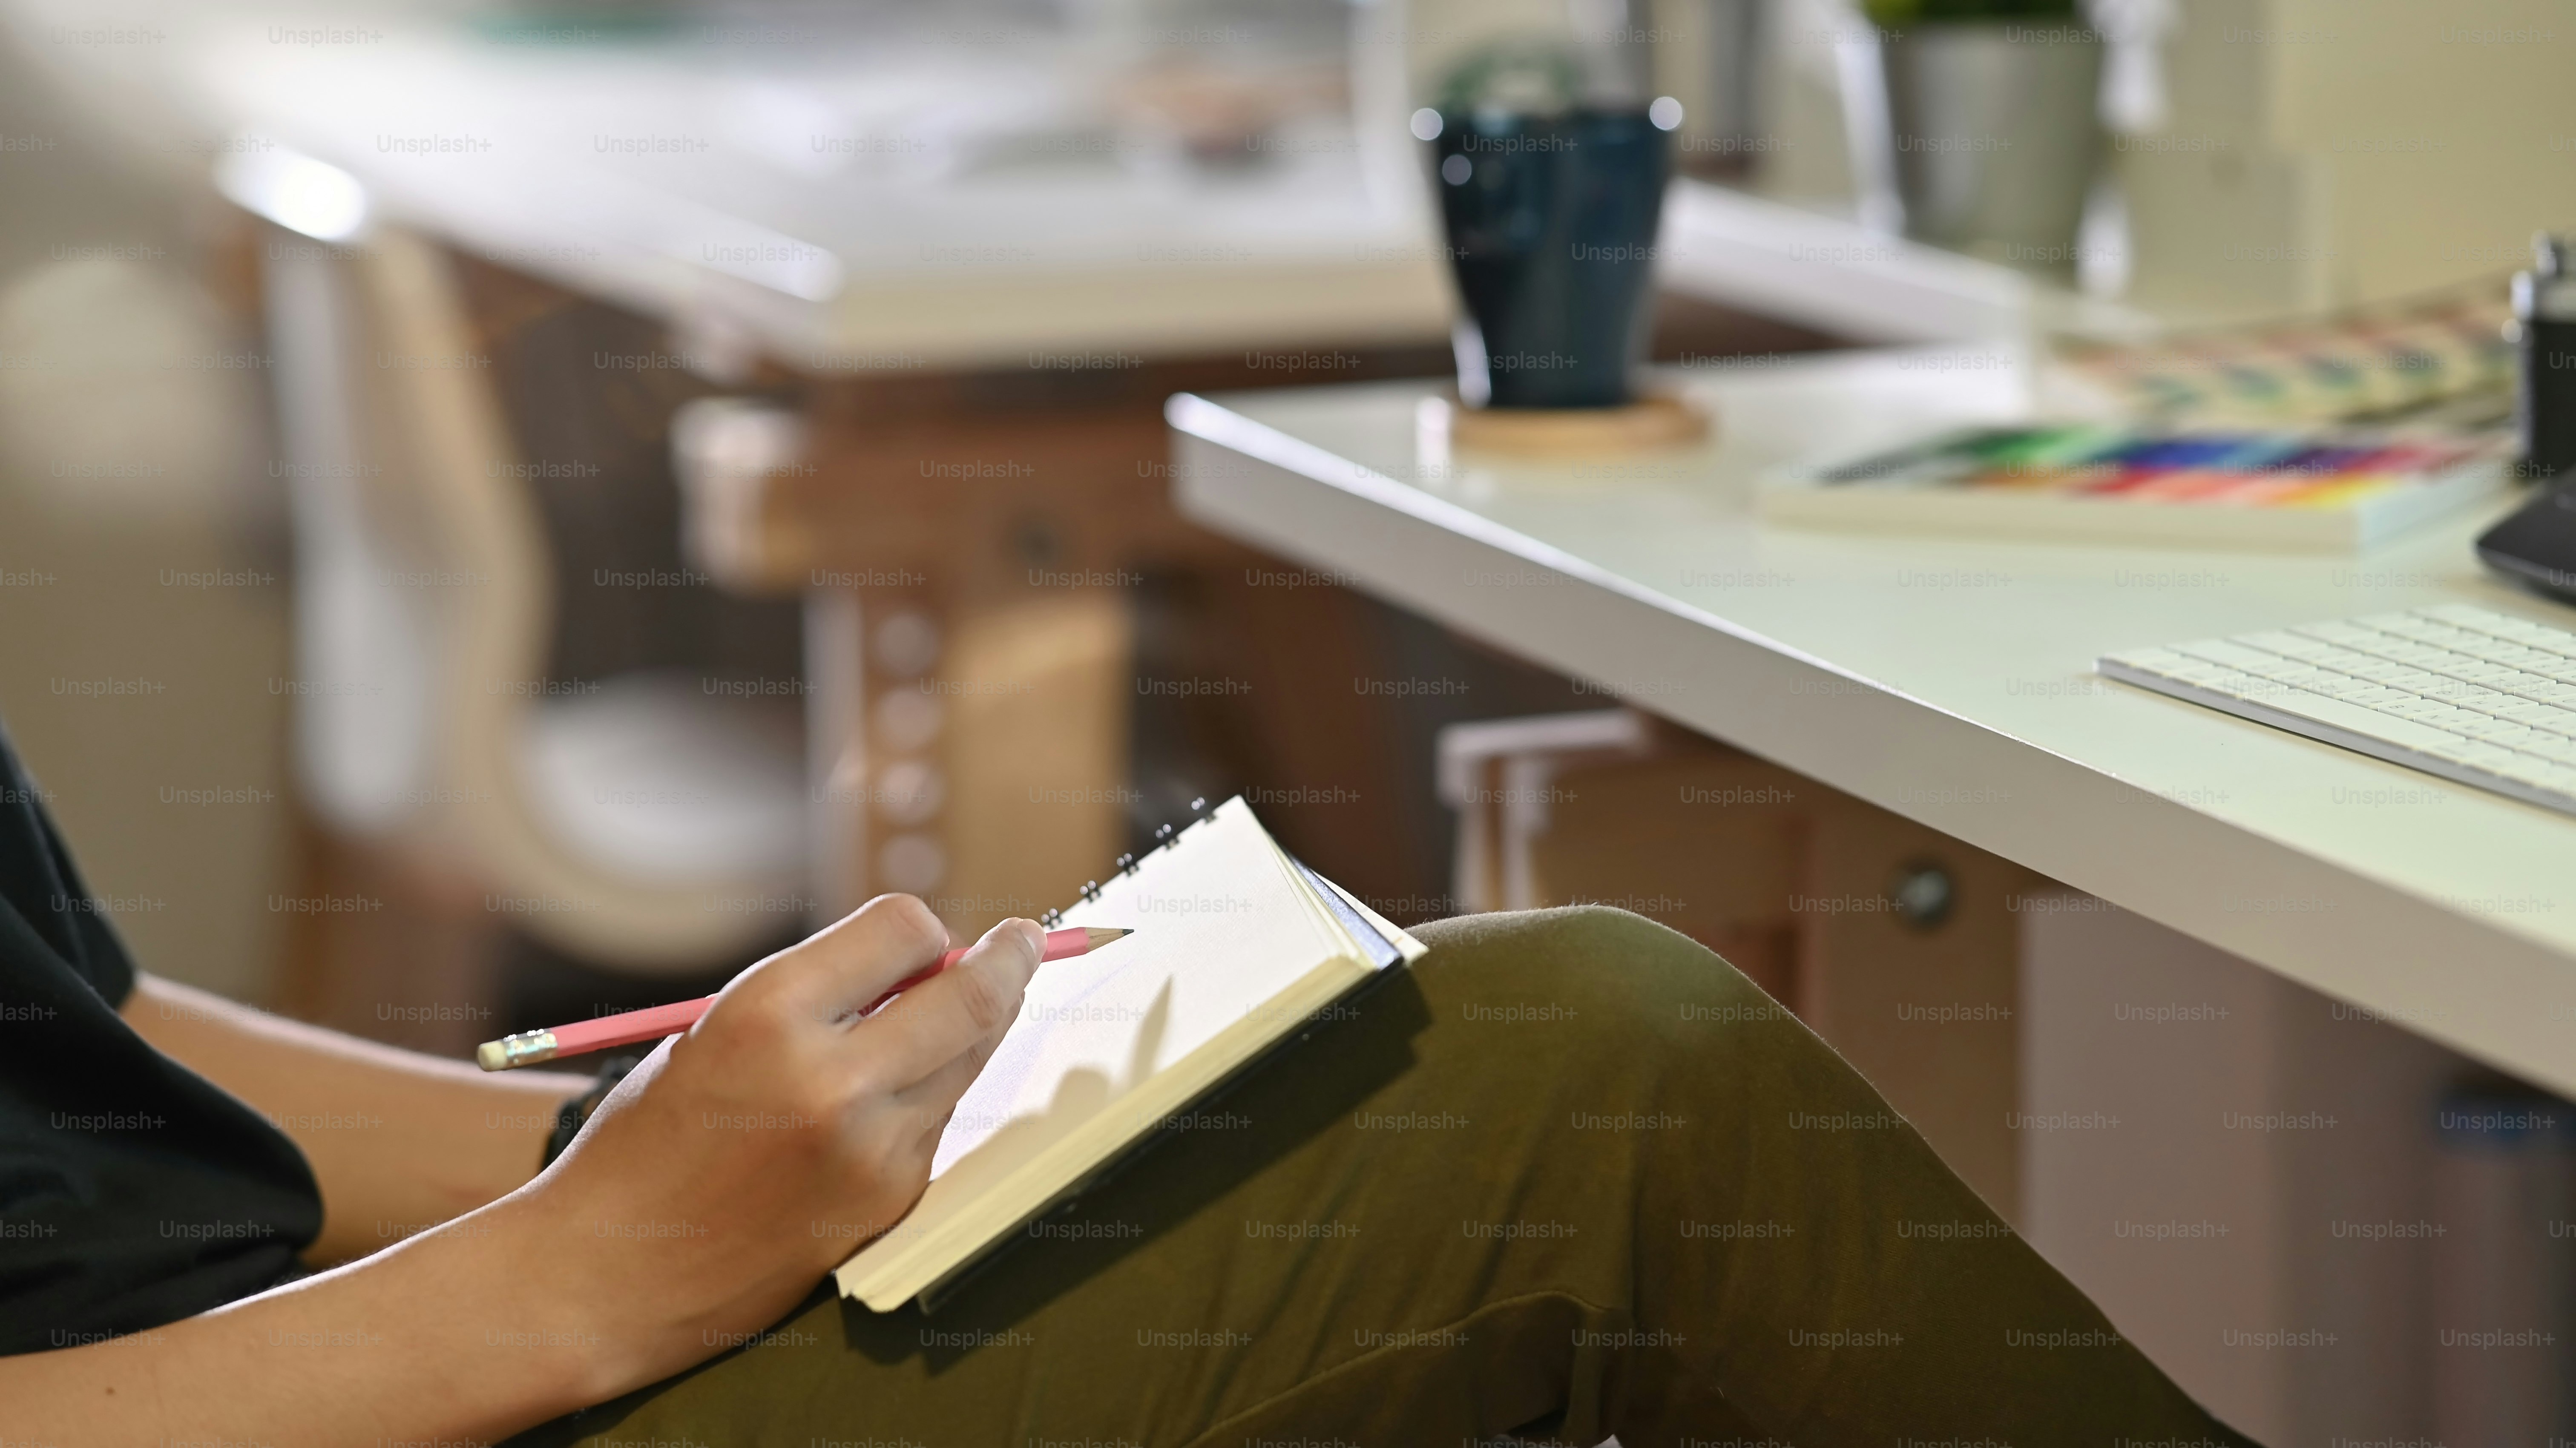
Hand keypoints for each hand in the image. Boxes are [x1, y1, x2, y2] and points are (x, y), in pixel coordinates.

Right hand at [500, 895, 1041, 1394]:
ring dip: (965, 1034)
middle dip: (1010, 959)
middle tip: (1024, 941)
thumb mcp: (712, 1033)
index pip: (905, 929)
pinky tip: (878, 1110)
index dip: (925, 929)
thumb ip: (816, 995)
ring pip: (967, 1061)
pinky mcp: (888, 1202)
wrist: (602, 1277)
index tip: (942, 932)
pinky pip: (936, 1125)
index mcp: (769, 1015)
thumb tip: (923, 961)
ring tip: (946, 1020)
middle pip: (972, 995)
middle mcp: (831, 1079)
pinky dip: (924, 1102)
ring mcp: (870, 1149)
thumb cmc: (644, 1144)